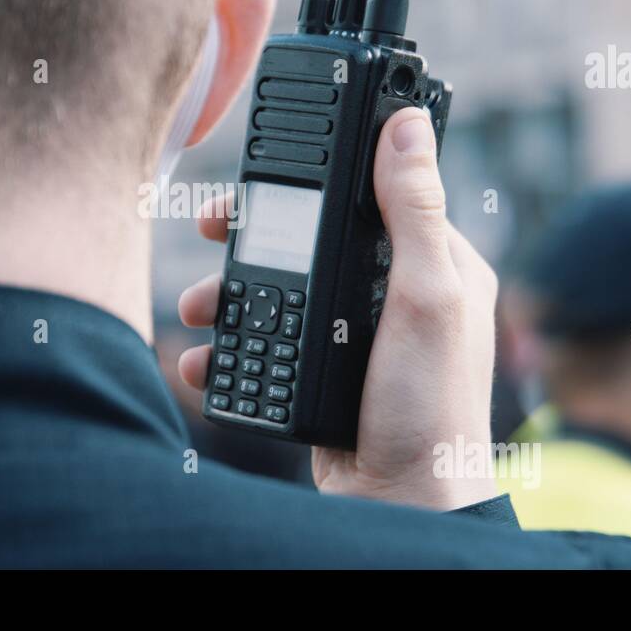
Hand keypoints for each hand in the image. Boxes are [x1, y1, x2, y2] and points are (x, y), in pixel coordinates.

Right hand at [176, 106, 498, 509]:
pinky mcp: (319, 373)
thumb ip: (414, 212)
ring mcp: (351, 335)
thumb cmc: (431, 409)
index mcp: (431, 265)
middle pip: (308, 240)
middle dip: (252, 240)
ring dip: (228, 297)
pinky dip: (230, 350)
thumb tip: (408, 127)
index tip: (270, 169)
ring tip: (199, 309)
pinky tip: (208, 360)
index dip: (319, 179)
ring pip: (276, 291)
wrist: (399, 503)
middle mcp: (391, 295)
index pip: (371, 195)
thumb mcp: (426, 298)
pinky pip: (265, 344)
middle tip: (211, 231)